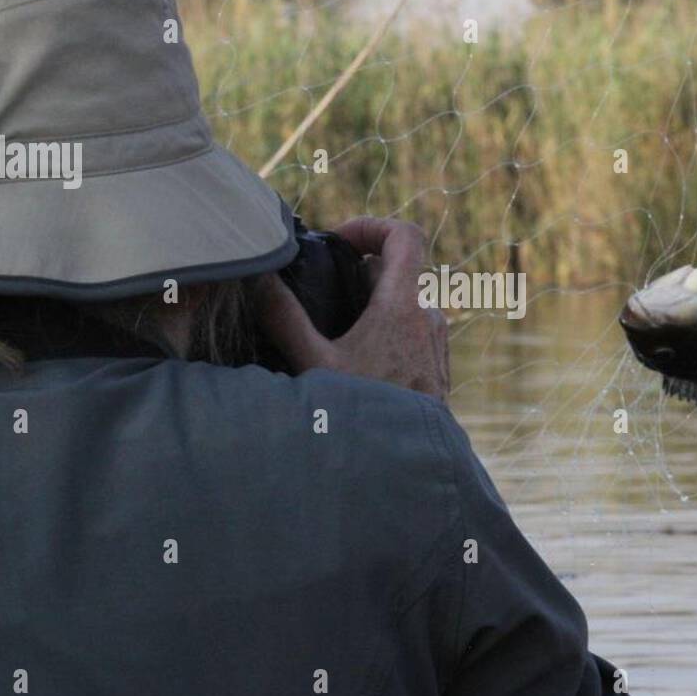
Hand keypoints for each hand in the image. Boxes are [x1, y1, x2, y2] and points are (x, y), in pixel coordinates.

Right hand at [254, 217, 450, 400]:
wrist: (403, 469)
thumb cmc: (361, 416)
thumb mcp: (314, 365)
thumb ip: (284, 318)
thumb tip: (259, 278)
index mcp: (404, 307)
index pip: (406, 236)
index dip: (371, 226)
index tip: (338, 242)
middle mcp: (429, 320)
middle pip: (397, 272)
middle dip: (357, 274)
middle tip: (322, 292)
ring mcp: (437, 346)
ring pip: (406, 305)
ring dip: (372, 306)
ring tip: (337, 332)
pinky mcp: (437, 371)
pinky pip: (414, 334)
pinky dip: (387, 332)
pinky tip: (359, 362)